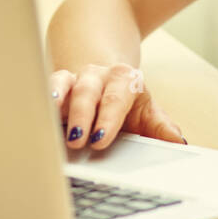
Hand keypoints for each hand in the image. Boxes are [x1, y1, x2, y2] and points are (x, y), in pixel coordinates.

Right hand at [50, 63, 185, 149]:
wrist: (109, 78)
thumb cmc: (127, 102)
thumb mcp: (146, 113)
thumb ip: (160, 127)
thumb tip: (179, 142)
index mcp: (125, 80)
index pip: (117, 99)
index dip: (109, 119)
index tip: (101, 139)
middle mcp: (99, 76)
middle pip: (89, 92)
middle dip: (83, 116)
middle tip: (79, 140)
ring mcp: (77, 78)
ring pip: (66, 86)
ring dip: (60, 106)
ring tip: (52, 125)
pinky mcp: (58, 83)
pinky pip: (49, 84)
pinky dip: (45, 94)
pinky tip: (38, 108)